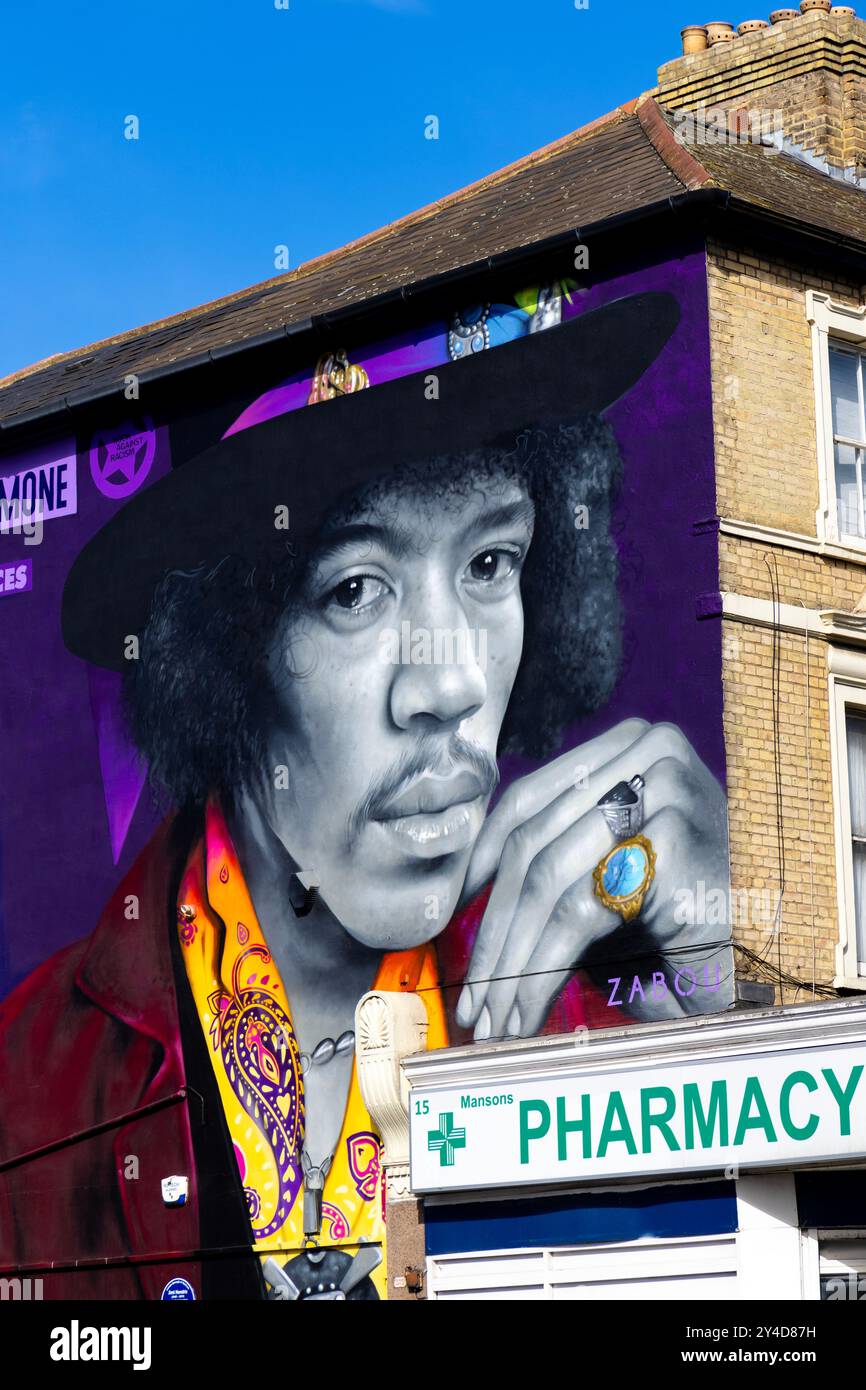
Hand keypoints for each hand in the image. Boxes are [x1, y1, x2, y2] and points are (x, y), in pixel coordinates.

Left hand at [455, 718, 729, 1038]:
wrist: (767, 953)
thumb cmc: (686, 916)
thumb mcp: (615, 866)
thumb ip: (558, 854)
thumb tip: (469, 887)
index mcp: (630, 744)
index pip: (531, 793)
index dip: (482, 852)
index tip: (456, 905)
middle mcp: (650, 751)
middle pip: (535, 839)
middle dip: (494, 926)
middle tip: (473, 993)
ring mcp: (667, 790)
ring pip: (550, 877)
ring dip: (510, 957)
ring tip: (494, 1014)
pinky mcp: (674, 843)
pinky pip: (582, 909)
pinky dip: (541, 967)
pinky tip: (524, 1009)